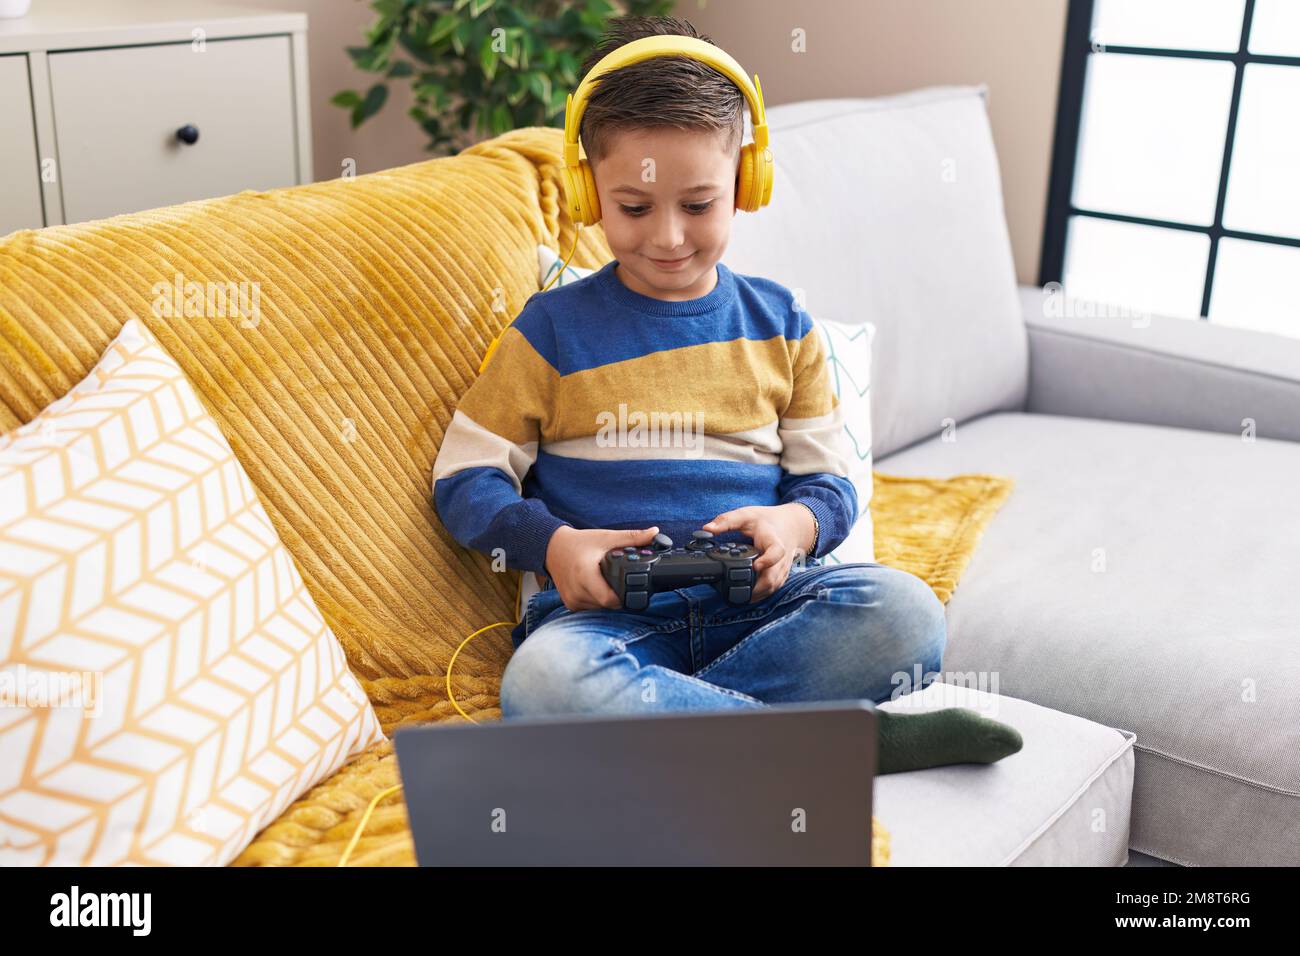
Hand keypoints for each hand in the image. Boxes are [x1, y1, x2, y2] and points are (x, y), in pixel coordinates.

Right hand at [544, 525, 660, 611]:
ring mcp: (572, 600)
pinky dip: (597, 601)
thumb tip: (655, 533)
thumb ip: (632, 537)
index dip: (624, 596)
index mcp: (585, 575)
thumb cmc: (579, 543)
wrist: (552, 548)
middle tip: (620, 582)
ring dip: (607, 599)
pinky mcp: (570, 604)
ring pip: (600, 608)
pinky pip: (591, 608)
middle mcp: (576, 591)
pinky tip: (597, 588)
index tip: (631, 586)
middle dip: (618, 596)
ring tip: (607, 583)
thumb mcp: (606, 537)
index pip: (611, 599)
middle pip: (607, 604)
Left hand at [702, 504, 815, 602]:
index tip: (755, 566)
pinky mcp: (781, 576)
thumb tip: (706, 528)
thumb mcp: (746, 515)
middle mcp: (781, 558)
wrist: (791, 525)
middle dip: (755, 588)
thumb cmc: (766, 520)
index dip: (767, 561)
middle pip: (773, 578)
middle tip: (736, 589)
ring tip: (737, 596)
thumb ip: (726, 521)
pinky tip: (747, 595)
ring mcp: (782, 569)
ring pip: (773, 587)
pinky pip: (773, 589)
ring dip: (757, 594)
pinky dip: (761, 594)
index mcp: (773, 541)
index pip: (776, 552)